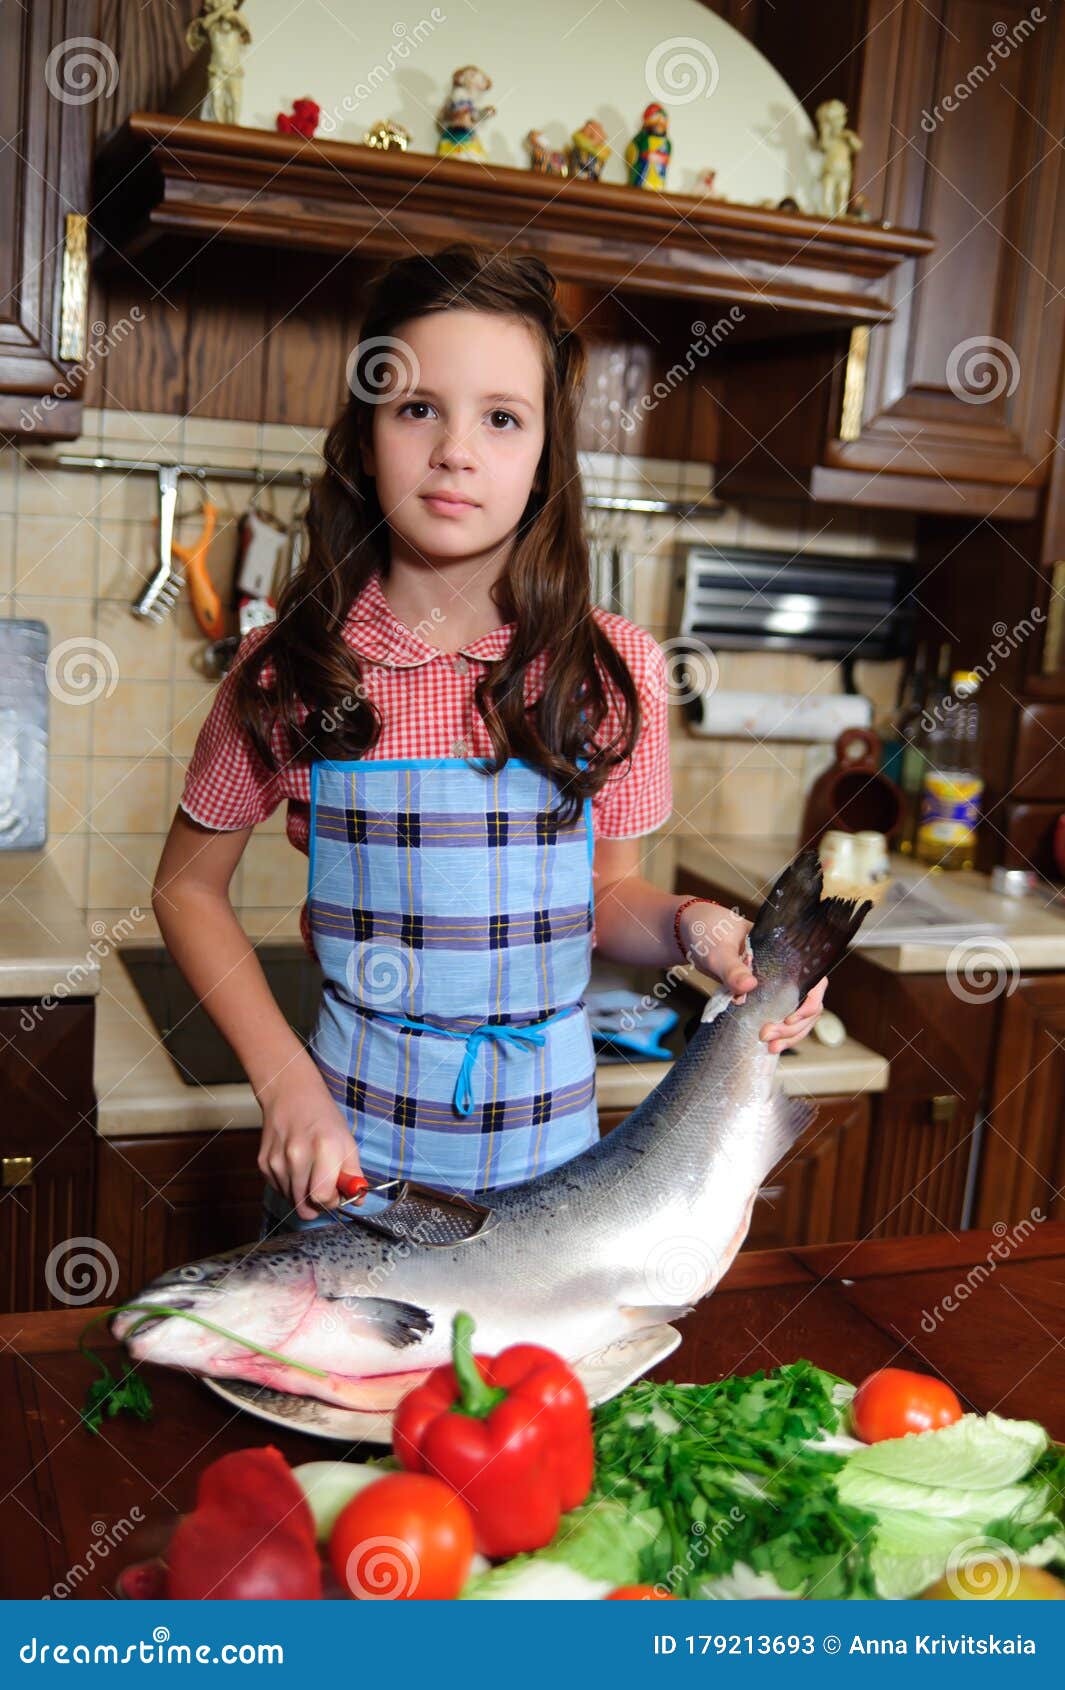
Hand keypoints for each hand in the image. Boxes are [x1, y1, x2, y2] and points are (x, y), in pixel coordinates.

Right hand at [256, 1058, 362, 1220]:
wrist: (290, 1095)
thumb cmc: (323, 1118)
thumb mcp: (347, 1142)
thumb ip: (353, 1173)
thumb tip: (358, 1201)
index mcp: (323, 1148)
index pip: (322, 1197)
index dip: (331, 1202)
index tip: (336, 1195)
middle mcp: (296, 1155)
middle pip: (304, 1205)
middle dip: (317, 1203)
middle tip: (324, 1188)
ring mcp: (276, 1160)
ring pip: (291, 1200)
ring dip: (302, 1195)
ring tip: (310, 1172)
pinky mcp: (263, 1163)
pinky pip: (278, 1190)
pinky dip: (289, 1186)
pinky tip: (296, 1167)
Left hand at [678, 903, 828, 1052]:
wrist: (689, 933)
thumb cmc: (709, 931)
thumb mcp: (719, 949)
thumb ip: (732, 968)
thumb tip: (749, 986)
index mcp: (785, 952)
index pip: (814, 979)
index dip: (810, 1002)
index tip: (790, 1018)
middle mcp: (786, 970)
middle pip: (808, 1003)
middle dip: (794, 1026)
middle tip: (767, 1035)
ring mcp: (775, 985)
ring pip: (796, 1014)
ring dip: (789, 1034)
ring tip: (769, 1046)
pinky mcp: (762, 996)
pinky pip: (779, 1016)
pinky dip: (778, 1033)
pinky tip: (769, 1045)